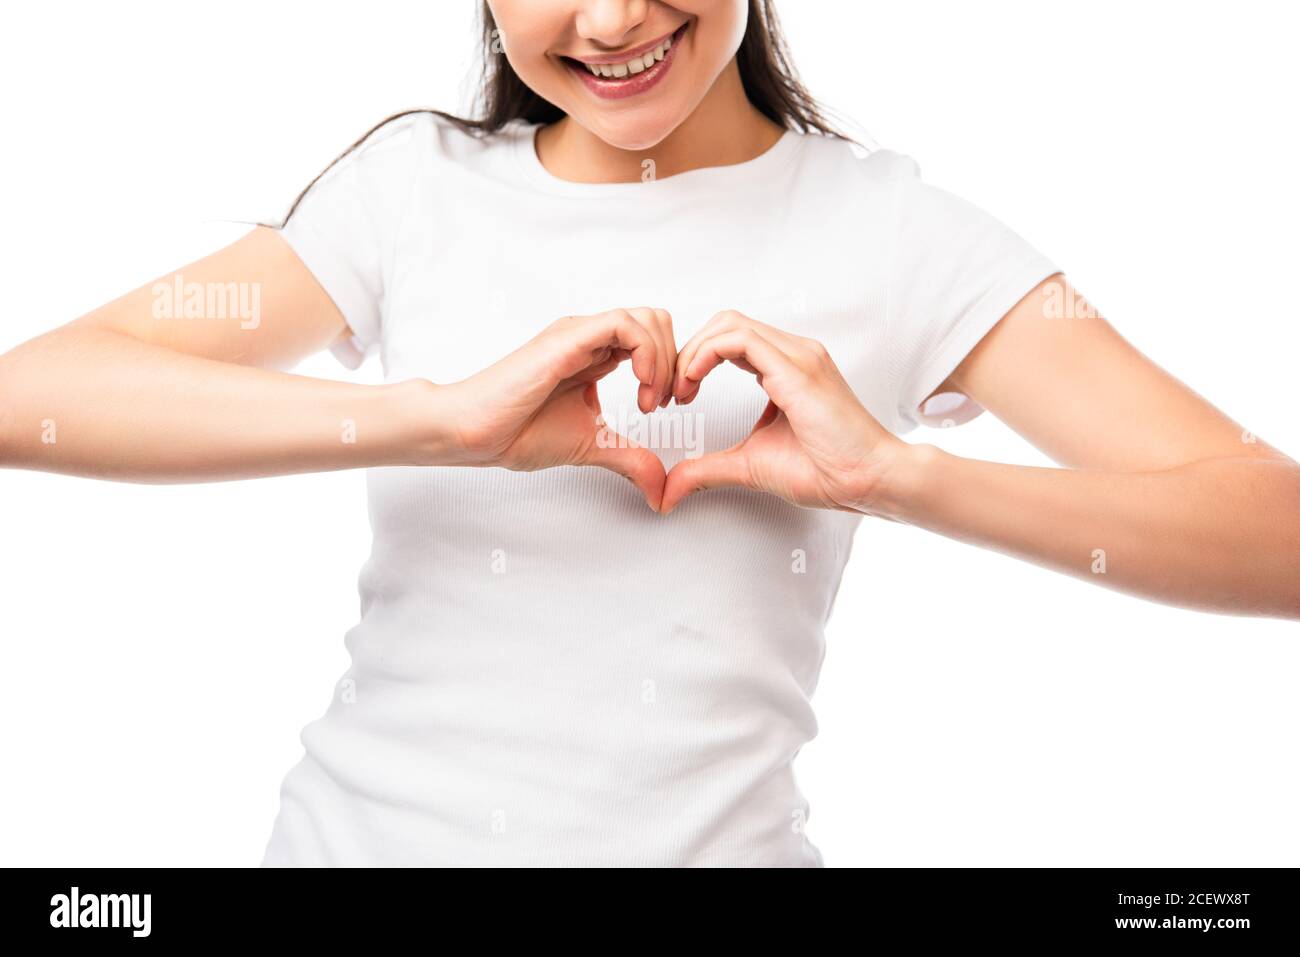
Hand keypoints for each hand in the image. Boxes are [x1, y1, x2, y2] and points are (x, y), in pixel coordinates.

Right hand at [433, 308, 676, 509]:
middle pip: (657, 321)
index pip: (652, 340)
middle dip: (675, 362)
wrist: (476, 433)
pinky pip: (624, 324)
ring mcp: (579, 334)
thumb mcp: (592, 445)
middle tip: (664, 404)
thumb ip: (630, 459)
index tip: (667, 409)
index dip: (671, 371)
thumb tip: (661, 491)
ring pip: (646, 318)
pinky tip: (639, 389)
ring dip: (663, 360)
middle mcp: (589, 337)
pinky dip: (647, 354)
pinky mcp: (569, 338)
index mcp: (595, 355)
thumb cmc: (518, 432)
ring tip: (649, 401)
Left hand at [662, 310, 906, 513]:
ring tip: (680, 390)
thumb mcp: (750, 466)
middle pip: (725, 323)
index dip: (695, 361)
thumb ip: (708, 469)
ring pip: (730, 323)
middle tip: (673, 393)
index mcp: (787, 368)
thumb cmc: (827, 471)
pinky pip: (739, 339)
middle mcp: (794, 353)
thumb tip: (670, 489)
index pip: (730, 340)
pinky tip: (692, 383)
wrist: (869, 481)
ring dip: (693, 352)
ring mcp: (798, 355)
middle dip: (688, 351)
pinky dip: (705, 355)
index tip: (679, 397)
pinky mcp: (796, 368)